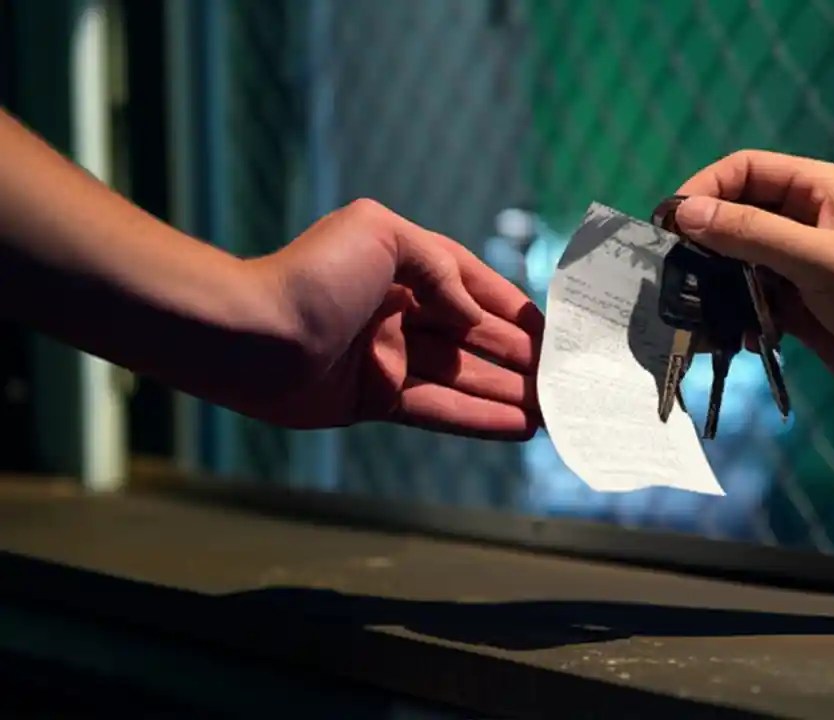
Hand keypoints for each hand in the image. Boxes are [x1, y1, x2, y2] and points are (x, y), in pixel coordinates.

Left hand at [244, 199, 541, 438]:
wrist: (250, 336)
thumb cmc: (310, 276)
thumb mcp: (382, 235)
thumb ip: (439, 265)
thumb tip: (472, 314)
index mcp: (404, 268)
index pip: (475, 288)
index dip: (516, 311)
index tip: (557, 331)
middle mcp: (401, 313)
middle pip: (476, 340)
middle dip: (522, 359)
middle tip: (567, 379)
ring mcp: (390, 358)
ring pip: (464, 379)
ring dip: (510, 394)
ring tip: (554, 411)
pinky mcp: (376, 399)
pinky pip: (439, 411)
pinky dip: (479, 419)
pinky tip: (517, 428)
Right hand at [673, 150, 833, 422]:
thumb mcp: (819, 260)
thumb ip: (751, 234)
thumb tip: (685, 212)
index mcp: (821, 190)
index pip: (746, 170)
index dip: (706, 189)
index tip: (670, 225)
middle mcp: (809, 221)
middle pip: (738, 214)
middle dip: (705, 239)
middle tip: (672, 271)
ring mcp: (803, 266)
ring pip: (740, 261)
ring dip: (717, 282)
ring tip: (694, 307)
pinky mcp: (801, 308)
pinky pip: (753, 300)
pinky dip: (736, 313)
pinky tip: (730, 335)